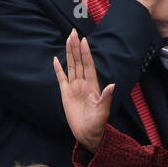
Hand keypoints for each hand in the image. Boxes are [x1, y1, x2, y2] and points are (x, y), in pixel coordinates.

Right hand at [53, 30, 113, 153]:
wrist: (88, 134)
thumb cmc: (97, 123)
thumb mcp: (103, 111)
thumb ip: (106, 98)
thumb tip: (112, 86)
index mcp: (93, 85)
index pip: (88, 65)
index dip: (86, 52)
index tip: (84, 40)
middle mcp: (83, 83)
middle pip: (79, 61)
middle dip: (76, 47)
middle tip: (73, 32)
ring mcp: (74, 87)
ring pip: (71, 66)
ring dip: (69, 53)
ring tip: (67, 40)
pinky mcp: (66, 93)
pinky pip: (61, 78)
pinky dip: (58, 69)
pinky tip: (55, 59)